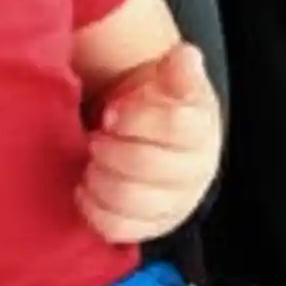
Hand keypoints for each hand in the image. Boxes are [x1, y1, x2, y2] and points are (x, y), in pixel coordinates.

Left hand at [77, 42, 221, 242]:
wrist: (162, 145)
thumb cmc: (159, 109)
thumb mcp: (169, 82)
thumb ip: (175, 71)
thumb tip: (185, 57)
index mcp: (200, 130)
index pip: (176, 126)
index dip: (135, 120)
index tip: (110, 113)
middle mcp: (194, 172)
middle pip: (147, 165)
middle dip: (111, 149)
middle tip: (95, 138)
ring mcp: (173, 204)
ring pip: (131, 200)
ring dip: (100, 178)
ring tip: (89, 163)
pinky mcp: (149, 227)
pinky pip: (118, 228)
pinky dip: (94, 208)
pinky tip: (85, 187)